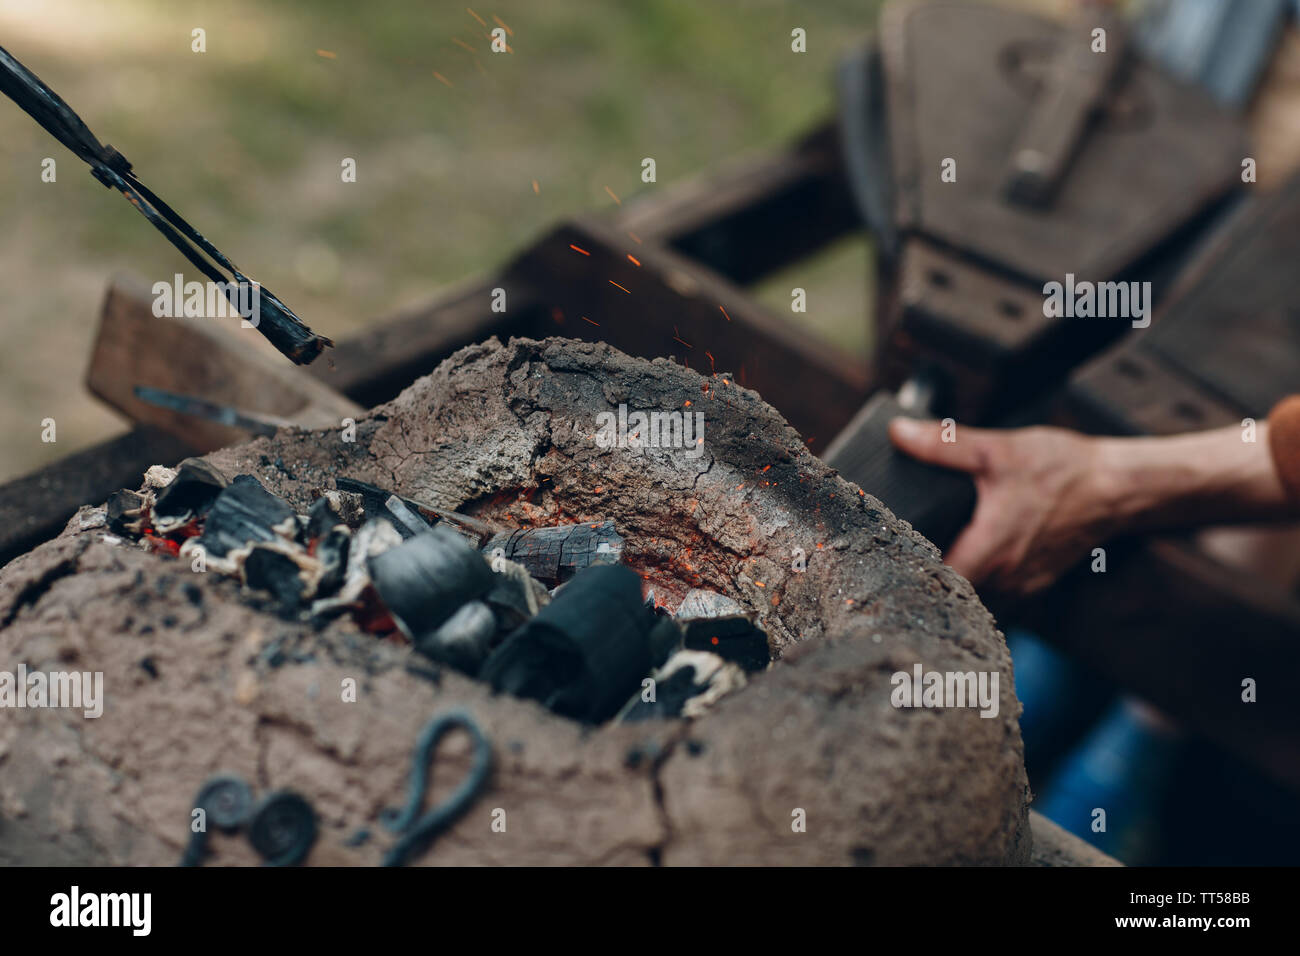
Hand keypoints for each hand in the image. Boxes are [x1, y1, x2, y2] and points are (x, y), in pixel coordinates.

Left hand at [887, 418, 1117, 594]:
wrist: (1120, 487)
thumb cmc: (1065, 471)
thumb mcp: (998, 450)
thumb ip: (943, 445)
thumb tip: (899, 433)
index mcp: (989, 552)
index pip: (931, 581)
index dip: (904, 569)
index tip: (886, 550)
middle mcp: (1005, 579)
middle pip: (948, 590)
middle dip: (924, 570)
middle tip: (899, 544)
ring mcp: (1022, 585)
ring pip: (973, 593)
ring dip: (953, 573)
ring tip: (929, 547)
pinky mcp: (1035, 582)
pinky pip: (997, 588)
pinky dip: (981, 573)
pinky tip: (970, 548)